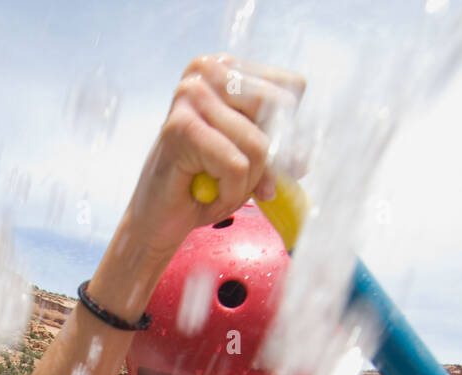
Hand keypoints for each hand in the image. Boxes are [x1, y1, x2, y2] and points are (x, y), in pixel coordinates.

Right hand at [120, 54, 305, 265]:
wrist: (158, 219)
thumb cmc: (205, 185)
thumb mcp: (253, 159)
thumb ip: (281, 149)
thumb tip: (303, 157)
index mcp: (227, 68)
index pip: (291, 89)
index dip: (291, 132)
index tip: (276, 163)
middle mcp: (206, 70)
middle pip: (278, 110)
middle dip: (272, 160)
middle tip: (247, 184)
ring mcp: (190, 96)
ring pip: (259, 144)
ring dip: (247, 183)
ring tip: (220, 188)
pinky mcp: (179, 128)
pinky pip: (237, 166)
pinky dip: (230, 193)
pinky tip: (207, 194)